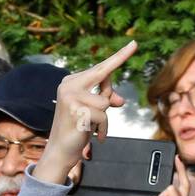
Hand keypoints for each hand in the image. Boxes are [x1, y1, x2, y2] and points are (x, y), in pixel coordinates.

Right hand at [34, 41, 138, 185]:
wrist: (59, 152)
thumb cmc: (76, 130)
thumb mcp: (93, 112)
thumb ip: (104, 101)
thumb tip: (120, 100)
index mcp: (71, 82)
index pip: (99, 68)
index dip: (118, 57)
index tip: (134, 44)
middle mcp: (69, 86)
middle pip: (103, 74)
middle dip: (118, 62)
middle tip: (134, 44)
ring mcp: (71, 97)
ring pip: (105, 101)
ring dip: (104, 118)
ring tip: (91, 127)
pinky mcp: (76, 110)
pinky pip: (103, 116)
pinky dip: (102, 128)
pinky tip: (92, 135)